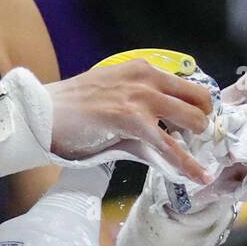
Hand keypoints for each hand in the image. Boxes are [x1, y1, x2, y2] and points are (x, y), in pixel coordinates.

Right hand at [46, 59, 214, 186]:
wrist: (43, 112)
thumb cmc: (72, 107)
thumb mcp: (112, 92)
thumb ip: (138, 102)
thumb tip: (162, 126)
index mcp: (142, 69)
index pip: (187, 85)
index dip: (197, 107)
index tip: (195, 125)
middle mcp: (147, 77)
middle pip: (199, 99)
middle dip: (202, 122)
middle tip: (192, 141)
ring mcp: (141, 97)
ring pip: (192, 120)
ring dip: (197, 141)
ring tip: (193, 158)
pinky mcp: (133, 121)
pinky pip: (171, 146)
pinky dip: (187, 164)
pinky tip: (199, 176)